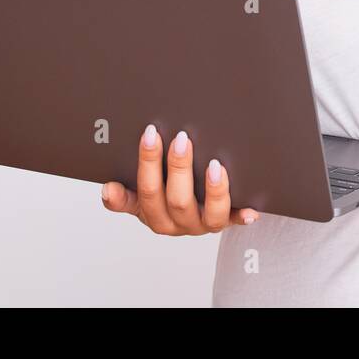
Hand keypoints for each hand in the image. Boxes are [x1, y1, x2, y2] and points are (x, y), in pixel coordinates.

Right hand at [101, 124, 258, 234]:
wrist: (192, 217)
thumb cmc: (163, 198)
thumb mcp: (139, 199)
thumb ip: (124, 197)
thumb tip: (107, 190)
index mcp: (152, 214)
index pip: (146, 190)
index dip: (147, 163)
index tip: (149, 134)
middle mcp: (178, 223)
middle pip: (176, 199)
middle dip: (178, 167)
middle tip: (182, 138)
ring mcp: (203, 224)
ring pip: (209, 213)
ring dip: (213, 189)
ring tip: (215, 165)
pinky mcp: (226, 223)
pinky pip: (236, 222)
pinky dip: (242, 216)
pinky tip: (251, 210)